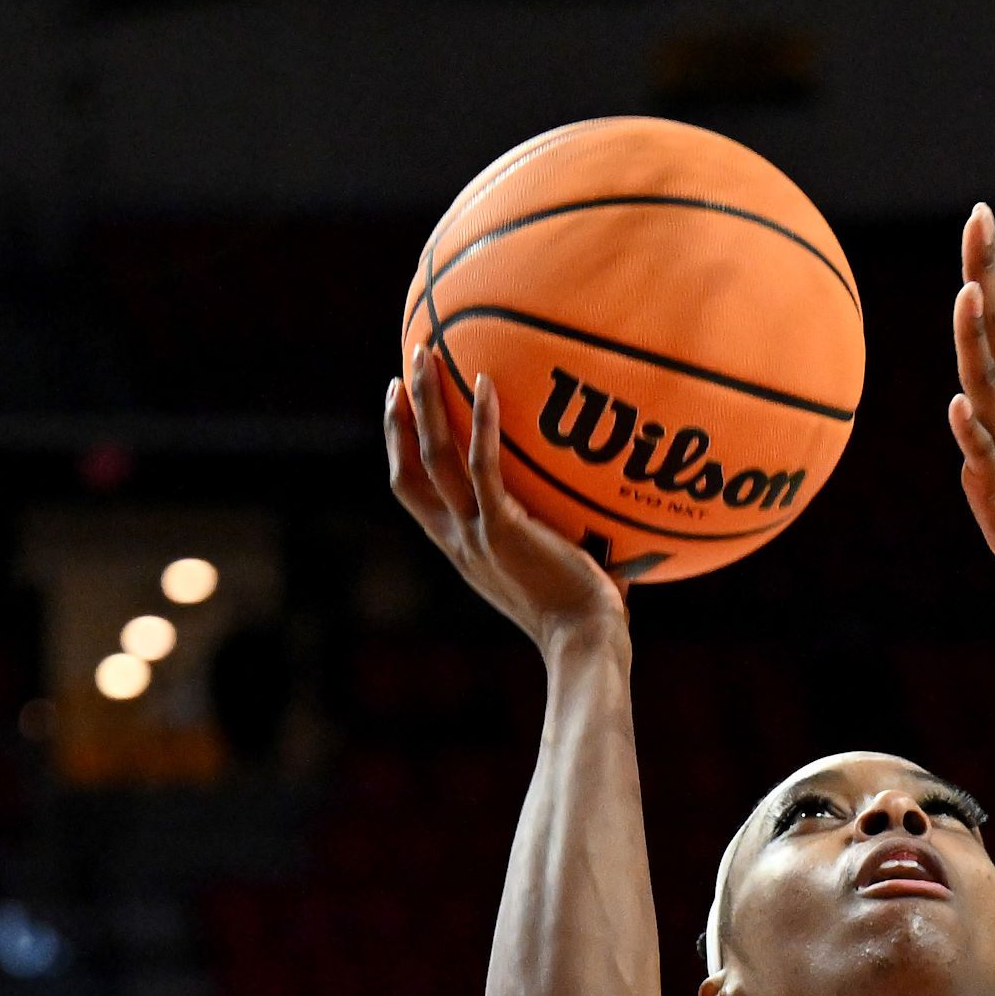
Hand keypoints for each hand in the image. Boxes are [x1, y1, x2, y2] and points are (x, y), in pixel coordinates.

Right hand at [383, 345, 628, 651]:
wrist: (585, 642)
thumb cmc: (585, 611)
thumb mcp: (554, 564)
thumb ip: (555, 528)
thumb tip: (595, 494)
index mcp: (463, 548)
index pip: (414, 491)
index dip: (400, 446)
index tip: (402, 404)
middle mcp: (458, 540)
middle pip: (410, 468)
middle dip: (401, 416)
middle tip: (408, 365)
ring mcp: (475, 534)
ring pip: (433, 457)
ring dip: (427, 402)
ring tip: (426, 353)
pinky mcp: (502, 530)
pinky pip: (482, 466)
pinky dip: (482, 422)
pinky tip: (486, 381)